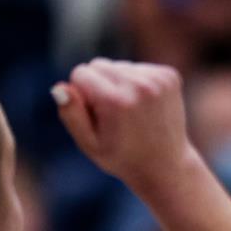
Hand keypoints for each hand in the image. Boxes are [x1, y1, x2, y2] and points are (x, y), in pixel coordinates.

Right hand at [52, 59, 200, 197]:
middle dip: (98, 85)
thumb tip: (59, 87)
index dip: (81, 94)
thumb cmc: (121, 157)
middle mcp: (138, 86)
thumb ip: (71, 114)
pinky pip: (138, 68)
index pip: (80, 73)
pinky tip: (144, 106)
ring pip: (118, 66)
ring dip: (118, 83)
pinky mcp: (170, 76)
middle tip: (112, 115)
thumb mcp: (89, 143)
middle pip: (98, 64)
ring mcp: (157, 79)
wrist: (166, 165)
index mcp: (115, 101)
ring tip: (130, 112)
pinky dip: (137, 82)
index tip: (94, 115)